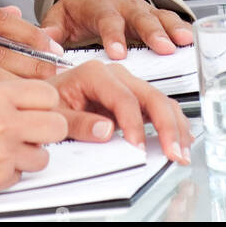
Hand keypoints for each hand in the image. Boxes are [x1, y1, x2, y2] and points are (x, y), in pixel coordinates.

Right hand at [0, 79, 67, 199]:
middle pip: (56, 124)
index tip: (42, 104)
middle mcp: (1, 121)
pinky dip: (11, 170)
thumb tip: (25, 92)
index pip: (46, 92)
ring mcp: (0, 152)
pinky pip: (21, 175)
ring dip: (31, 151)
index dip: (46, 100)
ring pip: (43, 155)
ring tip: (10, 145)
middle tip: (36, 126)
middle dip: (49, 126)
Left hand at [39, 0, 193, 58]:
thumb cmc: (81, 8)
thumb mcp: (61, 14)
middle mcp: (124, 7)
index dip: (113, 36)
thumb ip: (52, 28)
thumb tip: (44, 40)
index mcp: (100, 7)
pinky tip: (193, 40)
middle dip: (153, 33)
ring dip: (173, 30)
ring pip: (160, 17)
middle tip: (164, 48)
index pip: (106, 20)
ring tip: (185, 42)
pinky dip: (183, 28)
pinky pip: (172, 19)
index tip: (118, 53)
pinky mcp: (155, 15)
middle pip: (140, 18)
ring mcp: (142, 10)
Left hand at [47, 59, 191, 165]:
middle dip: (166, 125)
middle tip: (173, 153)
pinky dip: (173, 124)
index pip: (123, 98)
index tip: (138, 148)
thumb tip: (106, 130)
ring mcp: (127, 85)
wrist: (45, 99)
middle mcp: (115, 75)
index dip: (134, 124)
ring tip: (181, 152)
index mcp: (94, 73)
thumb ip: (78, 122)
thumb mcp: (54, 114)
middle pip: (149, 95)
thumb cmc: (49, 103)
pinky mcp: (134, 99)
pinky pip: (159, 107)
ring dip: (175, 126)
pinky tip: (181, 141)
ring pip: (160, 100)